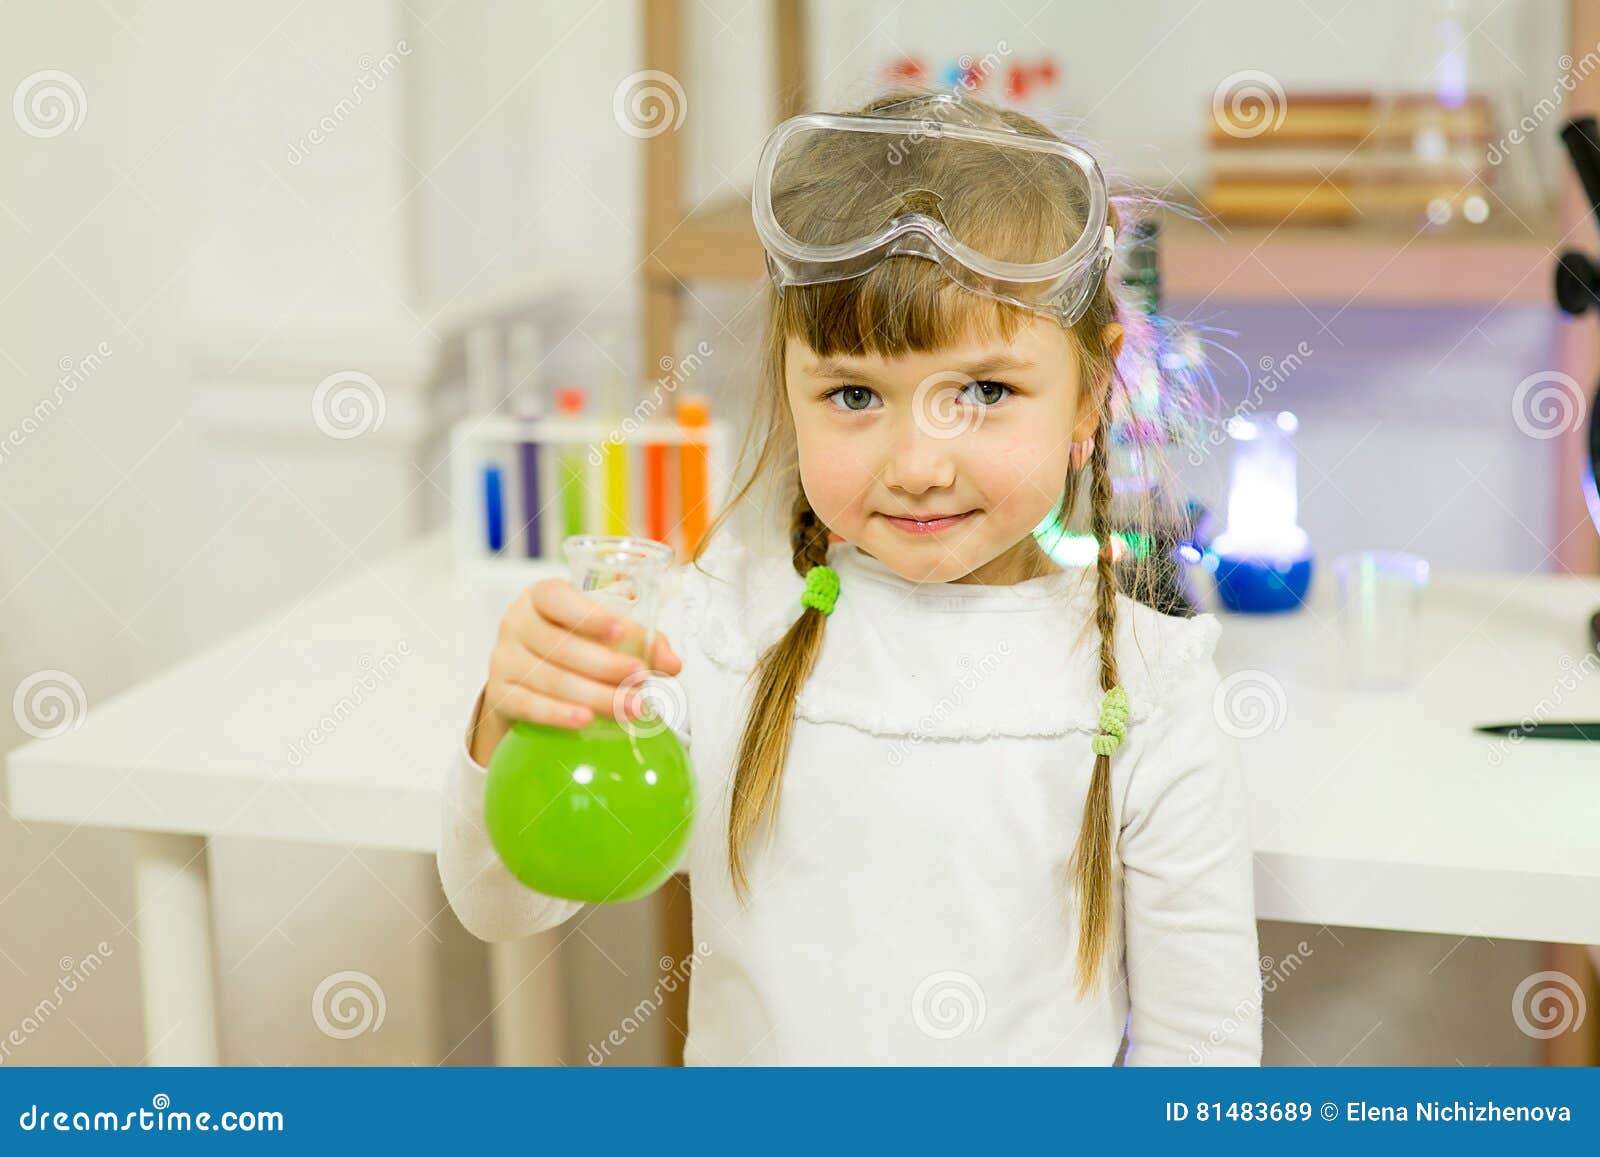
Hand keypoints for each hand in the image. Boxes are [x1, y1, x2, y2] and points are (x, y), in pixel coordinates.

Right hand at [469, 578, 682, 766]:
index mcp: (542, 596)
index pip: (558, 597)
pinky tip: (586, 720)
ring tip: (629, 707)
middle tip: (640, 679)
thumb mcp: (602, 634)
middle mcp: (516, 622)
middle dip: (605, 664)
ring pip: (549, 677)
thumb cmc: (570, 645)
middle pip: (559, 644)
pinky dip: (558, 714)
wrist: (525, 680)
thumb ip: (641, 642)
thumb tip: (673, 663)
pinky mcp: (499, 693)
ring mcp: (503, 658)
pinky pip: (528, 704)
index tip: (621, 631)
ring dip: (593, 694)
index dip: (589, 614)